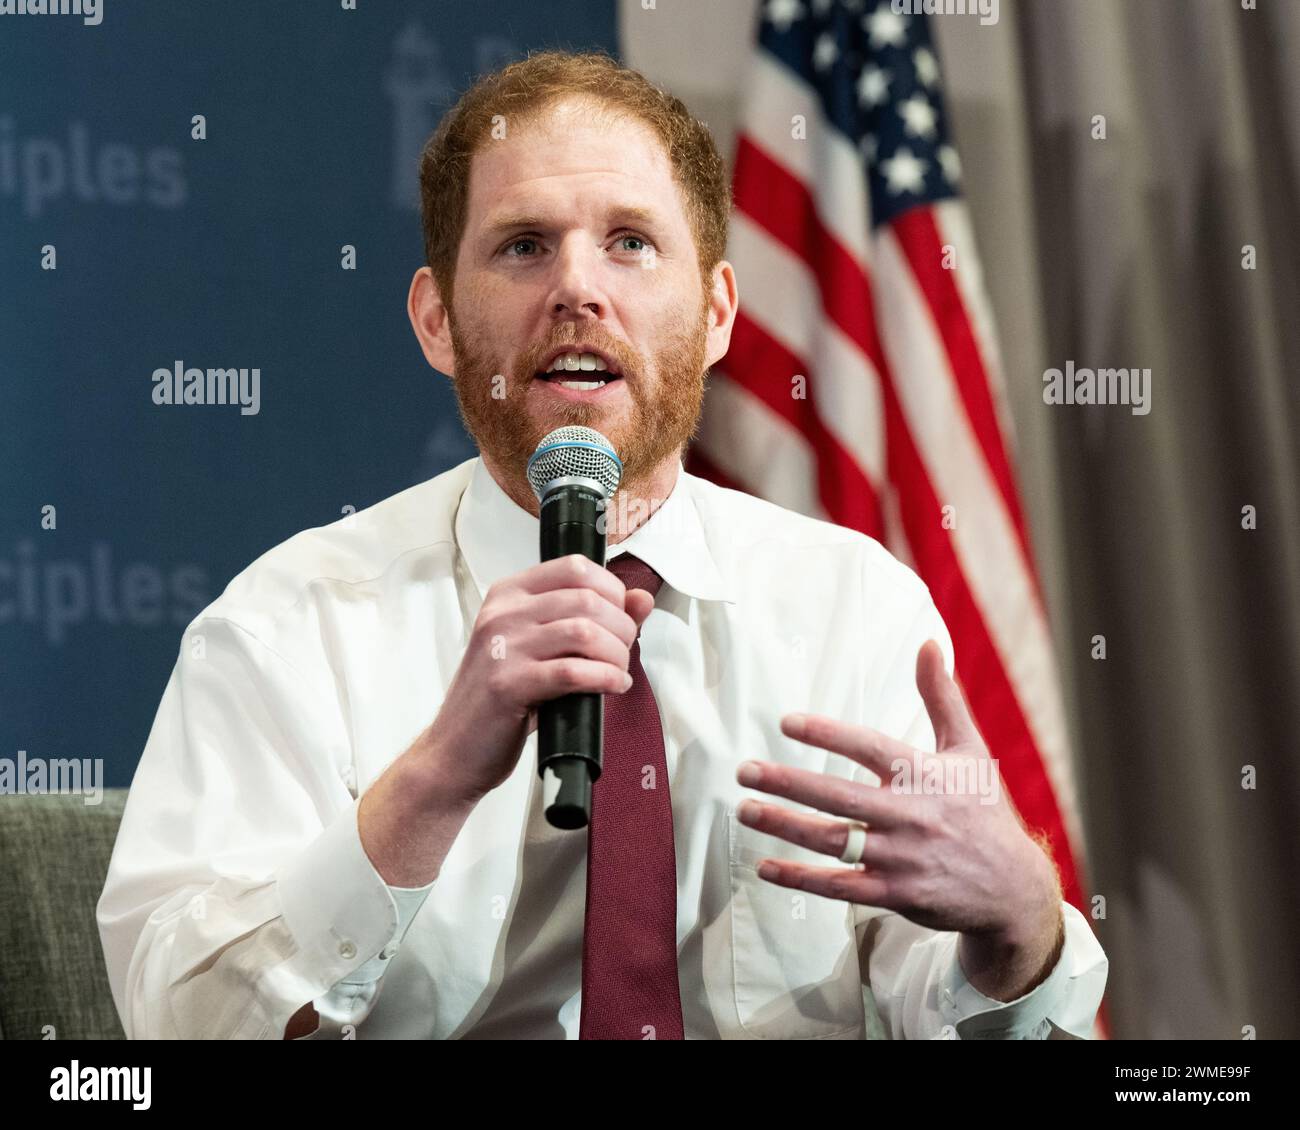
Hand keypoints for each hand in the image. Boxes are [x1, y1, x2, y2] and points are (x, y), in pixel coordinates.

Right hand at [422, 553, 655, 803]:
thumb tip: (642, 599)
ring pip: (585, 631)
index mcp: (509, 594)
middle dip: (621, 628)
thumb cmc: (502, 699)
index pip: (575, 567)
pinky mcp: (507, 685)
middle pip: (587, 599)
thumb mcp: (544, 649)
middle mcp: (502, 613)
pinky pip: (573, 671)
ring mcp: (502, 647)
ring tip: (617, 672)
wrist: (454, 750)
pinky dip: (605, 678)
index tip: (620, 620)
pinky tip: (613, 686)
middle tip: (622, 654)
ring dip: (616, 655)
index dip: (612, 591)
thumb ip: (593, 619)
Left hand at [735, 639, 1063, 999]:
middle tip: (744, 770)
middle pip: (840, 796)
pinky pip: (840, 886)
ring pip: (834, 840)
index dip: (828, 734)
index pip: (870, 748)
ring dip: (785, 825)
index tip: (786, 722)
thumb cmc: (984, 811)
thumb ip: (942, 698)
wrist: (1014, 888)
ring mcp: (903, 858)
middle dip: (789, 782)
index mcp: (926, 775)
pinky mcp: (897, 894)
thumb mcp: (970, 751)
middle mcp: (912, 815)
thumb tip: (930, 642)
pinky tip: (765, 867)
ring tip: (745, 809)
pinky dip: (801, 878)